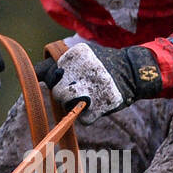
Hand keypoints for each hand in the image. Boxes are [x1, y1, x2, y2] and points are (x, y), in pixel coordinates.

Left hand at [46, 41, 162, 120]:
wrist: (135, 71)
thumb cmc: (106, 63)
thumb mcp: (85, 54)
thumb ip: (62, 63)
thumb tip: (36, 74)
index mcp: (74, 56)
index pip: (48, 73)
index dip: (52, 80)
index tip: (59, 81)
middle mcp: (80, 71)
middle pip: (57, 91)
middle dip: (64, 93)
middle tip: (80, 90)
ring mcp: (90, 89)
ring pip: (67, 105)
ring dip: (75, 104)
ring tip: (89, 96)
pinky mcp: (100, 105)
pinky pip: (83, 118)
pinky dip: (89, 115)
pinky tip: (99, 104)